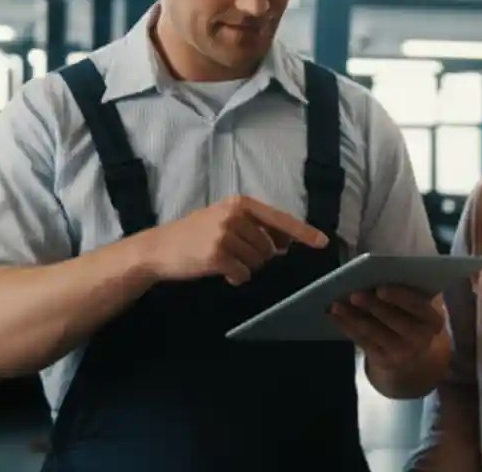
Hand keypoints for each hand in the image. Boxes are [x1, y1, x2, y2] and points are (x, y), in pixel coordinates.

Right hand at [142, 195, 327, 284]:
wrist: (158, 248)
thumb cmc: (194, 234)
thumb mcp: (224, 219)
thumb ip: (254, 227)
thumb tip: (284, 243)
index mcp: (240, 204)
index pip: (279, 219)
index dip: (303, 232)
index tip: (322, 242)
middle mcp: (235, 215)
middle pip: (269, 248)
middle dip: (258, 257)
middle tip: (235, 255)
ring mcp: (225, 234)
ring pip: (258, 262)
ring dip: (246, 267)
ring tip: (224, 260)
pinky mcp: (217, 255)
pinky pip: (243, 274)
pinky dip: (235, 278)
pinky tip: (220, 271)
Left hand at [328, 286, 444, 369]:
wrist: (414, 357)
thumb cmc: (412, 318)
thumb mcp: (418, 307)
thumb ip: (407, 290)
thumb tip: (377, 271)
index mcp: (431, 319)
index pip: (417, 306)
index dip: (399, 297)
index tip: (381, 288)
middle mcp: (420, 338)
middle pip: (394, 320)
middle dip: (372, 306)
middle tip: (354, 293)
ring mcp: (401, 353)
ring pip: (374, 332)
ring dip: (352, 316)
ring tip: (335, 303)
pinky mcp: (383, 361)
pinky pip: (362, 341)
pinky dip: (346, 327)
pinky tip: (334, 315)